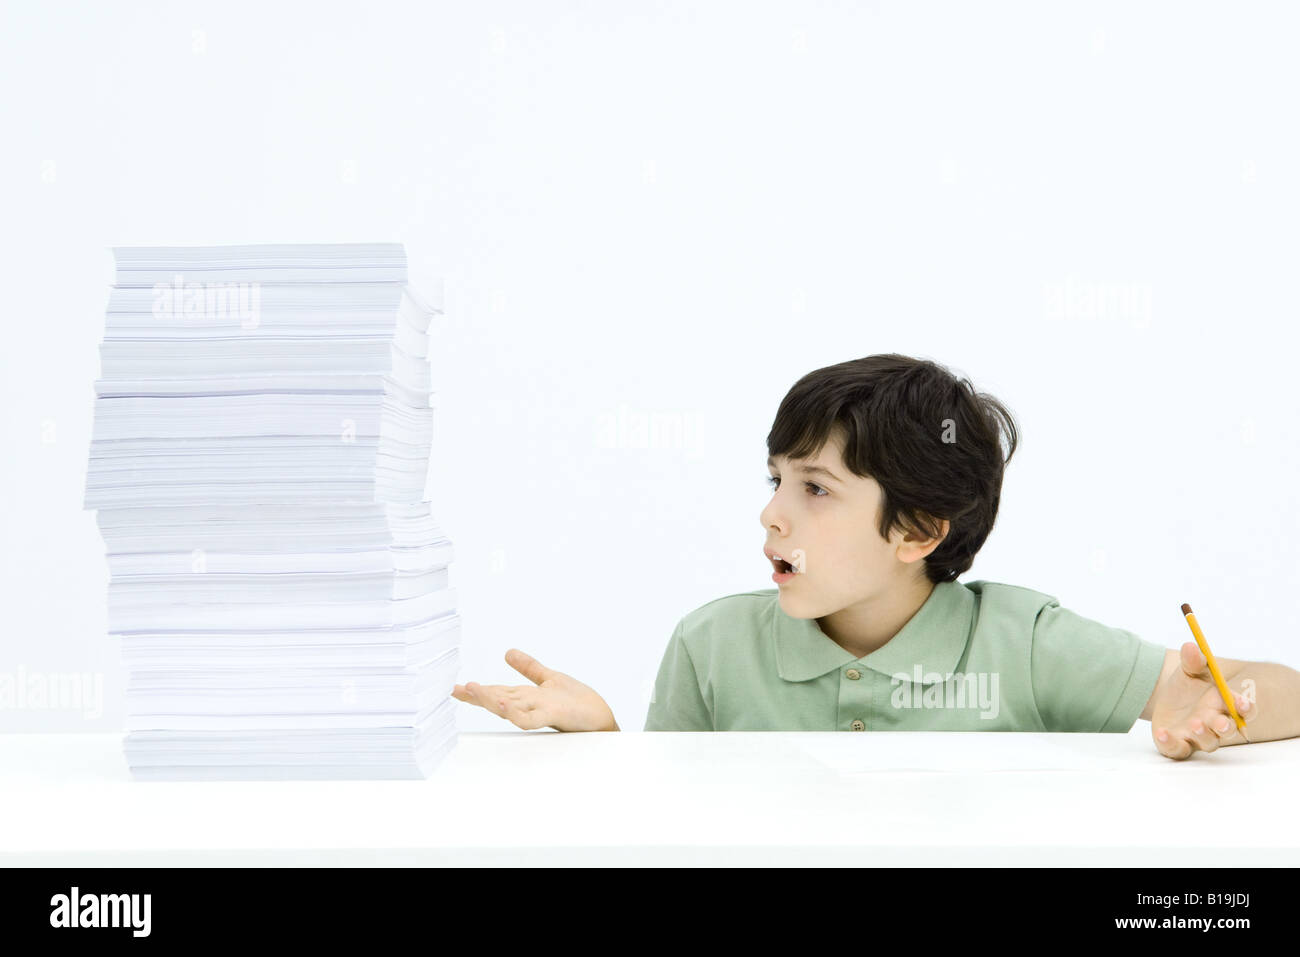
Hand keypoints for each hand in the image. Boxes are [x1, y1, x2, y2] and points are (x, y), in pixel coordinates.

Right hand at [450, 648, 619, 731]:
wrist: (600, 720)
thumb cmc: (578, 703)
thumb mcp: (549, 678)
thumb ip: (529, 667)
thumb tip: (508, 652)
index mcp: (527, 696)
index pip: (498, 690)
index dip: (477, 690)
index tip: (455, 687)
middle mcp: (530, 704)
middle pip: (499, 698)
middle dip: (477, 695)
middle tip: (454, 690)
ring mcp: (539, 710)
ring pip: (510, 706)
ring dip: (490, 700)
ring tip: (472, 690)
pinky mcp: (553, 715)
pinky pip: (530, 716)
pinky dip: (516, 712)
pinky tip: (503, 704)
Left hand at [1151, 641, 1253, 759]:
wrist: (1166, 699)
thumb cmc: (1187, 686)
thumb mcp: (1189, 670)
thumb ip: (1193, 661)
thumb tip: (1191, 646)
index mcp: (1225, 704)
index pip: (1244, 709)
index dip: (1246, 707)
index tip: (1242, 702)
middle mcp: (1215, 724)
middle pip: (1228, 730)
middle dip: (1226, 727)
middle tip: (1220, 722)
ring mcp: (1198, 737)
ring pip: (1208, 743)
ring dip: (1203, 735)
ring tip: (1195, 723)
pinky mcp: (1179, 745)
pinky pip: (1178, 750)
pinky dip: (1171, 744)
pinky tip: (1162, 733)